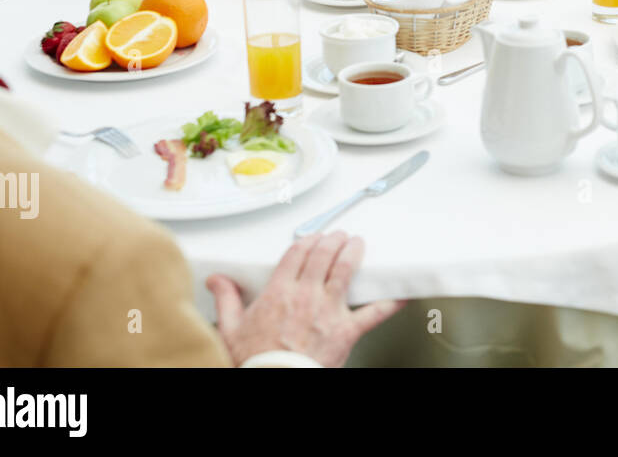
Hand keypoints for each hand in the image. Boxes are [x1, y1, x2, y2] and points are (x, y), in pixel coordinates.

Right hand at [206, 230, 403, 367]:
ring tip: (358, 244)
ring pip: (345, 270)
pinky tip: (401, 290)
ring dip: (353, 253)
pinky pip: (374, 312)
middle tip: (339, 235)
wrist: (273, 381)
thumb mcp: (230, 329)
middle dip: (333, 240)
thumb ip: (227, 299)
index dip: (308, 241)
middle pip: (323, 255)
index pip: (297, 254)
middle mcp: (306, 296)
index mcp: (279, 293)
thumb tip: (217, 281)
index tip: (312, 238)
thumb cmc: (254, 362)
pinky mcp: (346, 331)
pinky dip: (391, 301)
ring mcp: (328, 311)